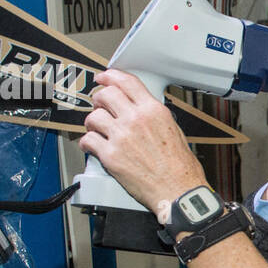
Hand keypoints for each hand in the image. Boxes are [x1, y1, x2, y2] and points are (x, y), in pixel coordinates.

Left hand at [79, 69, 208, 214]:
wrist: (178, 191)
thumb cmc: (180, 168)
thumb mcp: (174, 131)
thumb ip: (154, 117)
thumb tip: (141, 111)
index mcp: (153, 111)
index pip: (126, 82)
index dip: (110, 76)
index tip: (103, 78)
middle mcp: (136, 120)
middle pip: (105, 95)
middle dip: (99, 98)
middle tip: (99, 105)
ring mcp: (121, 137)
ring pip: (93, 116)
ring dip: (92, 122)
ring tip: (96, 128)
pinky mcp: (111, 156)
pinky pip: (88, 140)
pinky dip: (87, 142)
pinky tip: (92, 145)